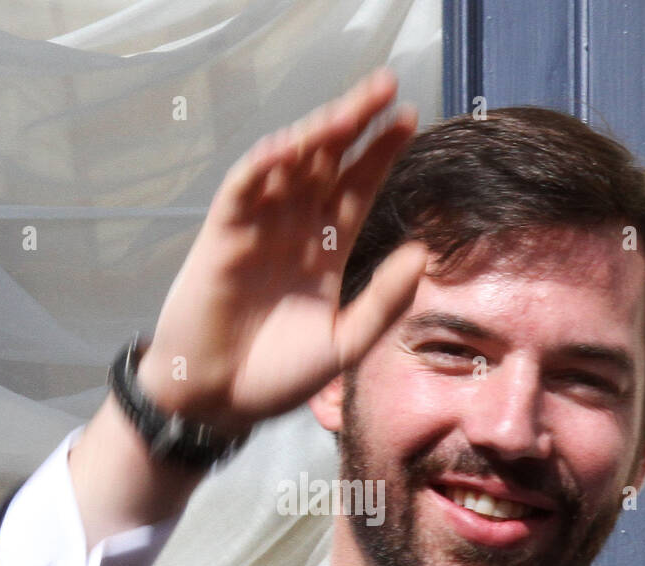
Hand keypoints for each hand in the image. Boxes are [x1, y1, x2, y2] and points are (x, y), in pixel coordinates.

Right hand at [137, 68, 429, 435]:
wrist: (220, 401)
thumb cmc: (278, 376)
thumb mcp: (344, 342)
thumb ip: (383, 301)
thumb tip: (423, 252)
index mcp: (325, 250)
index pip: (357, 187)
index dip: (380, 152)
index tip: (409, 118)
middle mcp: (293, 230)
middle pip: (327, 163)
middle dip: (354, 123)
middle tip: (385, 86)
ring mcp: (257, 229)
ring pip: (288, 166)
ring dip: (315, 135)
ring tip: (347, 110)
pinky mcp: (221, 238)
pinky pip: (242, 190)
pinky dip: (261, 166)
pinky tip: (288, 147)